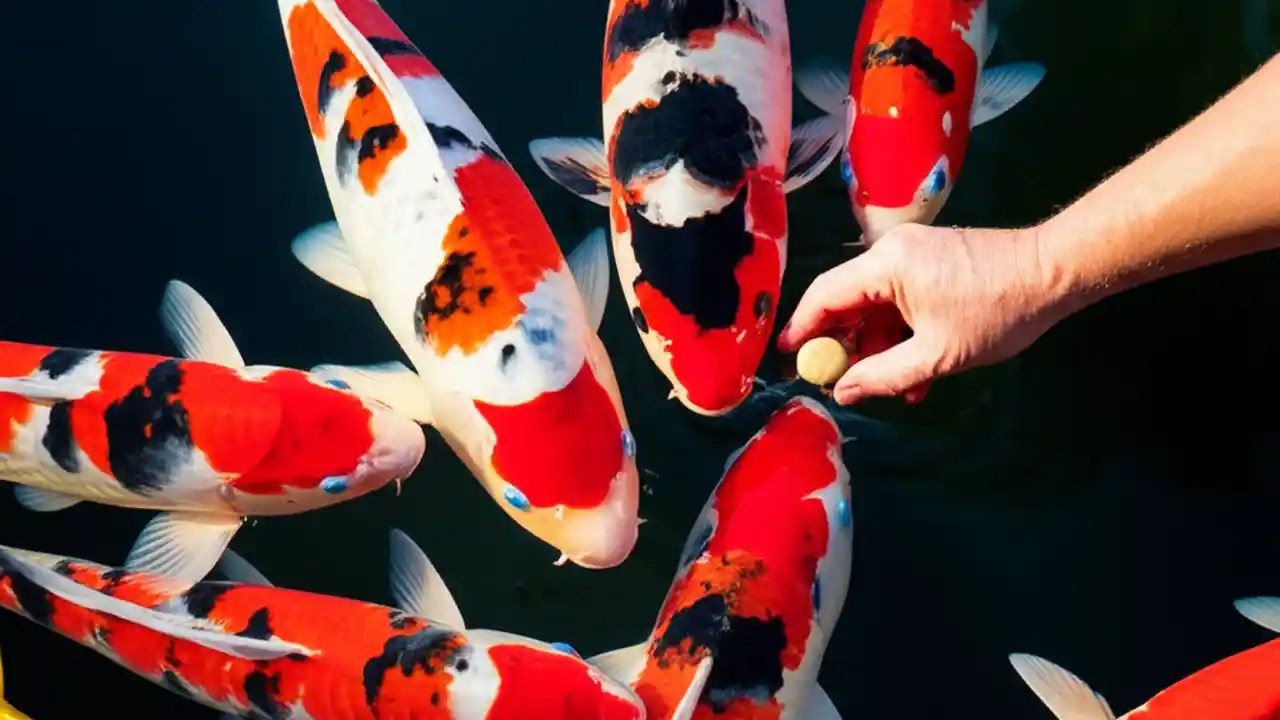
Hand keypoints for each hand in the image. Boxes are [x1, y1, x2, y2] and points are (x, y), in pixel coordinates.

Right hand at [777, 223, 1064, 404]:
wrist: (1057, 274)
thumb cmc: (996, 311)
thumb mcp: (936, 356)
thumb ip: (883, 376)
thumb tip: (843, 392)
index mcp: (886, 265)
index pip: (825, 295)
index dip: (802, 329)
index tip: (788, 359)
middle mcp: (893, 252)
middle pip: (848, 301)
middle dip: (844, 346)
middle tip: (836, 381)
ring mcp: (916, 256)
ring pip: (878, 306)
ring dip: (880, 348)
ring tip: (887, 389)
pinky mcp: (935, 265)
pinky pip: (903, 302)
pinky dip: (903, 335)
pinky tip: (916, 376)